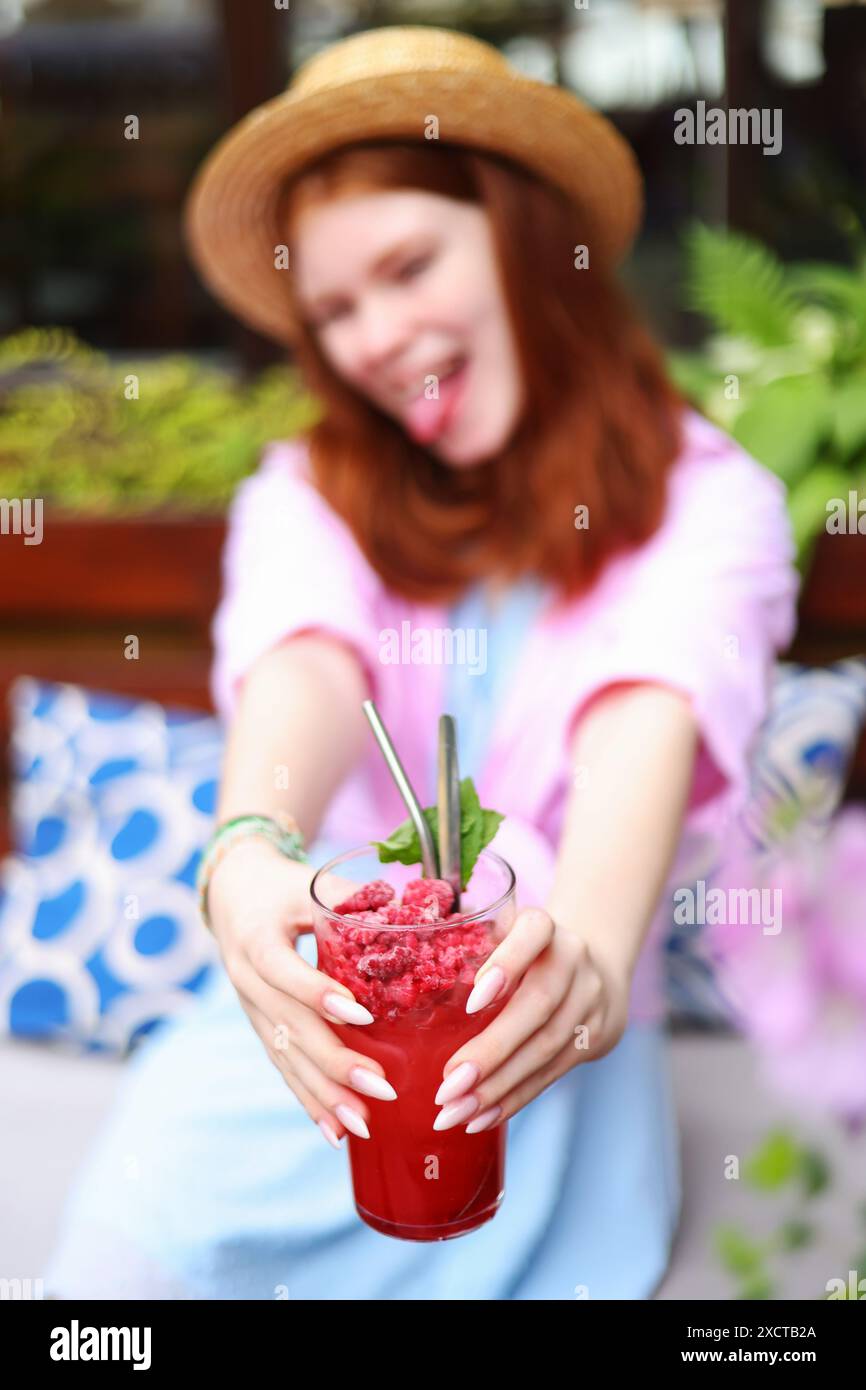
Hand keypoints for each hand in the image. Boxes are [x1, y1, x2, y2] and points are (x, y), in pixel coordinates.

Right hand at [206, 837, 398, 1148]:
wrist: (231, 896)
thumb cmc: (282, 887)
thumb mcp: (312, 882)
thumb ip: (357, 899)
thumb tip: (425, 910)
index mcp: (257, 937)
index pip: (284, 971)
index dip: (319, 994)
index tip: (363, 1017)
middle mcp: (246, 979)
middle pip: (289, 1028)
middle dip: (334, 1063)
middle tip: (381, 1088)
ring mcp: (249, 1009)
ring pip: (284, 1058)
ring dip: (323, 1095)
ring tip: (362, 1124)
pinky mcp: (259, 1027)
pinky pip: (283, 1067)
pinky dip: (308, 1101)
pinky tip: (335, 1132)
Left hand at [432, 907, 630, 1132]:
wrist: (595, 970)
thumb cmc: (522, 952)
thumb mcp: (501, 935)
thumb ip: (468, 950)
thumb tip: (401, 991)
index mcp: (544, 926)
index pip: (534, 932)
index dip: (507, 964)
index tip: (473, 1000)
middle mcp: (573, 958)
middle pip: (538, 1006)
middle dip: (491, 1051)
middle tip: (448, 1086)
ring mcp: (588, 1000)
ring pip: (545, 1048)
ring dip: (498, 1087)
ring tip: (456, 1112)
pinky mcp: (592, 1037)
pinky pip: (552, 1073)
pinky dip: (515, 1098)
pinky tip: (482, 1118)